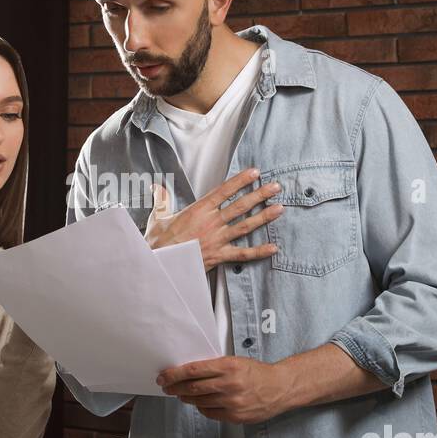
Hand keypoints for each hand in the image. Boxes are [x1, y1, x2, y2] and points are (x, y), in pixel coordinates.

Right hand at [144, 167, 283, 271]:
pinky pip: (242, 254)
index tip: (254, 172)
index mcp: (198, 210)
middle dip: (259, 195)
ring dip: (263, 217)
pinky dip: (258, 252)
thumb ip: (162, 200)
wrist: (159, 264)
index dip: (240, 181)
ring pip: (244, 226)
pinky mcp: (219, 256)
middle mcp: (210, 223)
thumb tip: (156, 188)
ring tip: (279, 209)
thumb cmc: (158, 242)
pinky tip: (273, 248)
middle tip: (275, 187)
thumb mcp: (158, 217)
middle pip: (239, 206)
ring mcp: (217, 239)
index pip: (223, 191)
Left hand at [154, 355, 295, 423]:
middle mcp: (230, 384)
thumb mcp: (236, 361)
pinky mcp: (236, 416)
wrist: (281, 388)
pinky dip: (201, 407)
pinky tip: (199, 402)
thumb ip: (214, 367)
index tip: (164, 376)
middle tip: (167, 387)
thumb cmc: (257, 373)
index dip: (174, 374)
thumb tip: (189, 372)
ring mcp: (233, 402)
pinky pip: (210, 413)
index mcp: (228, 366)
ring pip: (199, 401)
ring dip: (186, 398)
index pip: (193, 370)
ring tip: (181, 394)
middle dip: (175, 387)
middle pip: (192, 387)